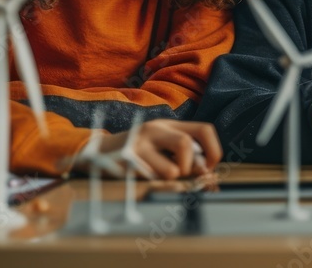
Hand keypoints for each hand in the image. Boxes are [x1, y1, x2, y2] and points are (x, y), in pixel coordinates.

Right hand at [82, 119, 222, 179]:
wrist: (98, 153)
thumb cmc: (138, 154)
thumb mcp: (161, 146)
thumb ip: (185, 156)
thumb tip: (208, 177)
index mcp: (169, 125)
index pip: (204, 130)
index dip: (213, 150)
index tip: (208, 167)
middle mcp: (155, 130)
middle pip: (186, 144)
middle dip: (190, 168)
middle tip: (181, 176)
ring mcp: (138, 145)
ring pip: (171, 170)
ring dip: (170, 182)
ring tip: (158, 178)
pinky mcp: (125, 162)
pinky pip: (150, 181)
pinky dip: (153, 186)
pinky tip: (143, 180)